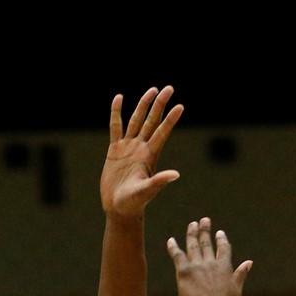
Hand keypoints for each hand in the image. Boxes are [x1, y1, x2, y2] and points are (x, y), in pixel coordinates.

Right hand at [102, 86, 183, 218]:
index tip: (180, 106)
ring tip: (152, 90)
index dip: (170, 119)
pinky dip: (116, 113)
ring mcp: (128, 147)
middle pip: (152, 121)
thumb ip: (159, 182)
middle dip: (160, 105)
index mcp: (149, 156)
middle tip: (169, 88)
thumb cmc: (133, 203)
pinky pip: (115, 127)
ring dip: (143, 105)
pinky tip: (119, 98)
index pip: (162, 133)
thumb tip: (176, 175)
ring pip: (136, 120)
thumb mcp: (146, 192)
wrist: (119, 208)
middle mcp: (141, 148)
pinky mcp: (115, 150)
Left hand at [167, 218, 251, 295]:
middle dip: (205, 230)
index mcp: (225, 266)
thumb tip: (249, 262)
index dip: (221, 239)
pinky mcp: (185, 272)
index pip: (223, 248)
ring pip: (193, 245)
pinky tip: (171, 240)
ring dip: (192, 233)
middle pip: (207, 243)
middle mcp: (211, 263)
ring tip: (192, 224)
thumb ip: (241, 273)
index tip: (219, 233)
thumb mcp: (236, 288)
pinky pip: (178, 255)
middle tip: (204, 220)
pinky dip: (174, 247)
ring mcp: (197, 266)